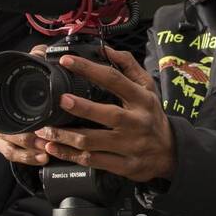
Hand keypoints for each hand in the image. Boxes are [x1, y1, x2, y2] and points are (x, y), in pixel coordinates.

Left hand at [0, 46, 173, 182]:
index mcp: (141, 100)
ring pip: (93, 141)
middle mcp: (135, 122)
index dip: (89, 69)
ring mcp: (129, 146)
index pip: (114, 79)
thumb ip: (129, 67)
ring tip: (44, 130)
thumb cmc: (153, 116)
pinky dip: (70, 155)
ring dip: (65, 136)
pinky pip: (92, 161)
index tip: (67, 61)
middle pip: (105, 114)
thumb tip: (107, 50)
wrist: (171, 153)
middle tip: (60, 100)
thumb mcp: (148, 88)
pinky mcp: (123, 165)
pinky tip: (53, 148)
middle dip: (80, 107)